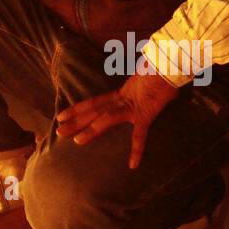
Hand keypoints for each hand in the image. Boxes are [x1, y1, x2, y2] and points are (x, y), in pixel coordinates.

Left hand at [56, 72, 179, 168]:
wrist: (170, 63)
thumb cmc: (163, 69)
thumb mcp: (149, 80)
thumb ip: (143, 86)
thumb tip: (145, 85)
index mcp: (122, 93)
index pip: (95, 103)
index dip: (78, 109)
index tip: (62, 115)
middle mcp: (123, 99)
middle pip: (94, 111)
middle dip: (76, 121)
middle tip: (58, 131)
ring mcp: (132, 106)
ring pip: (106, 119)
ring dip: (91, 130)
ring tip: (76, 141)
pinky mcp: (145, 113)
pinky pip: (139, 135)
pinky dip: (137, 150)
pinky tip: (133, 165)